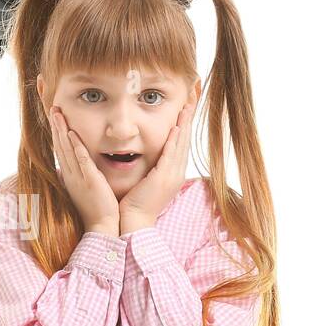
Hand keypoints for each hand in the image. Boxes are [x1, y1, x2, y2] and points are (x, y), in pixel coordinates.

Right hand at [49, 106, 119, 232]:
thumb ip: (84, 174)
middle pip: (60, 146)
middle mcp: (71, 175)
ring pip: (66, 150)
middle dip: (55, 126)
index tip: (54, 117)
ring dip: (61, 131)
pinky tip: (72, 133)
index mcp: (70, 176)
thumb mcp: (87, 188)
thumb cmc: (97, 209)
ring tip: (57, 113)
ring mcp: (79, 178)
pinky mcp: (90, 181)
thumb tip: (83, 164)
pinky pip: (81, 161)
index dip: (56, 132)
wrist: (102, 227)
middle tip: (52, 107)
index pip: (61, 149)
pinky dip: (76, 147)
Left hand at [119, 102, 192, 227]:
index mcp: (173, 175)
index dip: (184, 129)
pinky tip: (176, 127)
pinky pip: (170, 155)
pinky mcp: (163, 178)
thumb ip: (152, 170)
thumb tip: (151, 160)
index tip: (185, 113)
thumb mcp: (148, 183)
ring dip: (184, 125)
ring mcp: (171, 176)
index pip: (181, 147)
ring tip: (186, 108)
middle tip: (191, 103)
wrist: (135, 222)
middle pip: (185, 142)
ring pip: (180, 146)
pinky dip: (174, 140)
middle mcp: (176, 174)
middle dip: (188, 122)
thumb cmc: (136, 204)